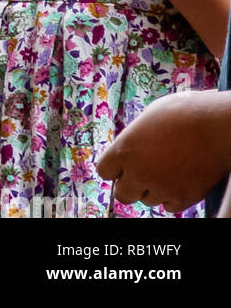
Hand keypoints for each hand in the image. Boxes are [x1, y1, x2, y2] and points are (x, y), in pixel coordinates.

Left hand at [98, 90, 230, 213]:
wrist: (215, 126)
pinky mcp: (183, 198)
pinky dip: (172, 197)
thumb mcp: (148, 118)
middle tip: (141, 174)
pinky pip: (169, 206)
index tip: (122, 164)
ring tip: (166, 170)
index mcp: (125, 149)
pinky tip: (179, 180)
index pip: (104, 171)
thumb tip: (131, 147)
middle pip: (122, 194)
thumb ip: (135, 138)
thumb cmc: (182, 113)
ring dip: (153, 189)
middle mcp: (139, 172)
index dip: (114, 168)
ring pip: (147, 200)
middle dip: (130, 185)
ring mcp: (161, 187)